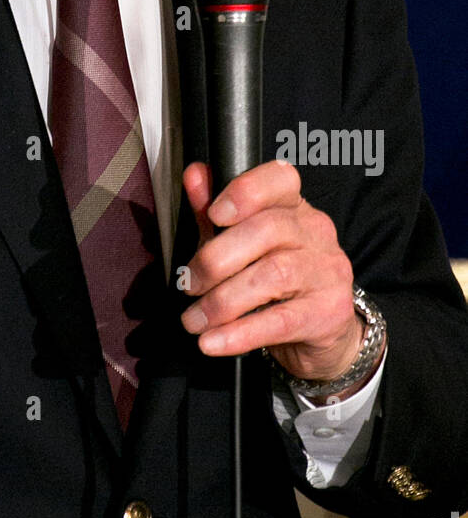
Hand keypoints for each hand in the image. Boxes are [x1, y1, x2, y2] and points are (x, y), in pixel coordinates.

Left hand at [180, 159, 365, 395]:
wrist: (322, 335)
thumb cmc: (277, 282)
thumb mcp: (242, 244)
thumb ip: (215, 212)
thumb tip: (194, 175)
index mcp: (294, 207)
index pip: (281, 179)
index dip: (246, 191)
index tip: (213, 214)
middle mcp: (316, 233)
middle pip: (267, 230)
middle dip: (217, 258)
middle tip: (189, 283)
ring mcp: (327, 271)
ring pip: (273, 275)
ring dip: (222, 301)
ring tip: (194, 319)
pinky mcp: (328, 313)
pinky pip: (280, 321)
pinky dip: (240, 333)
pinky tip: (213, 342)